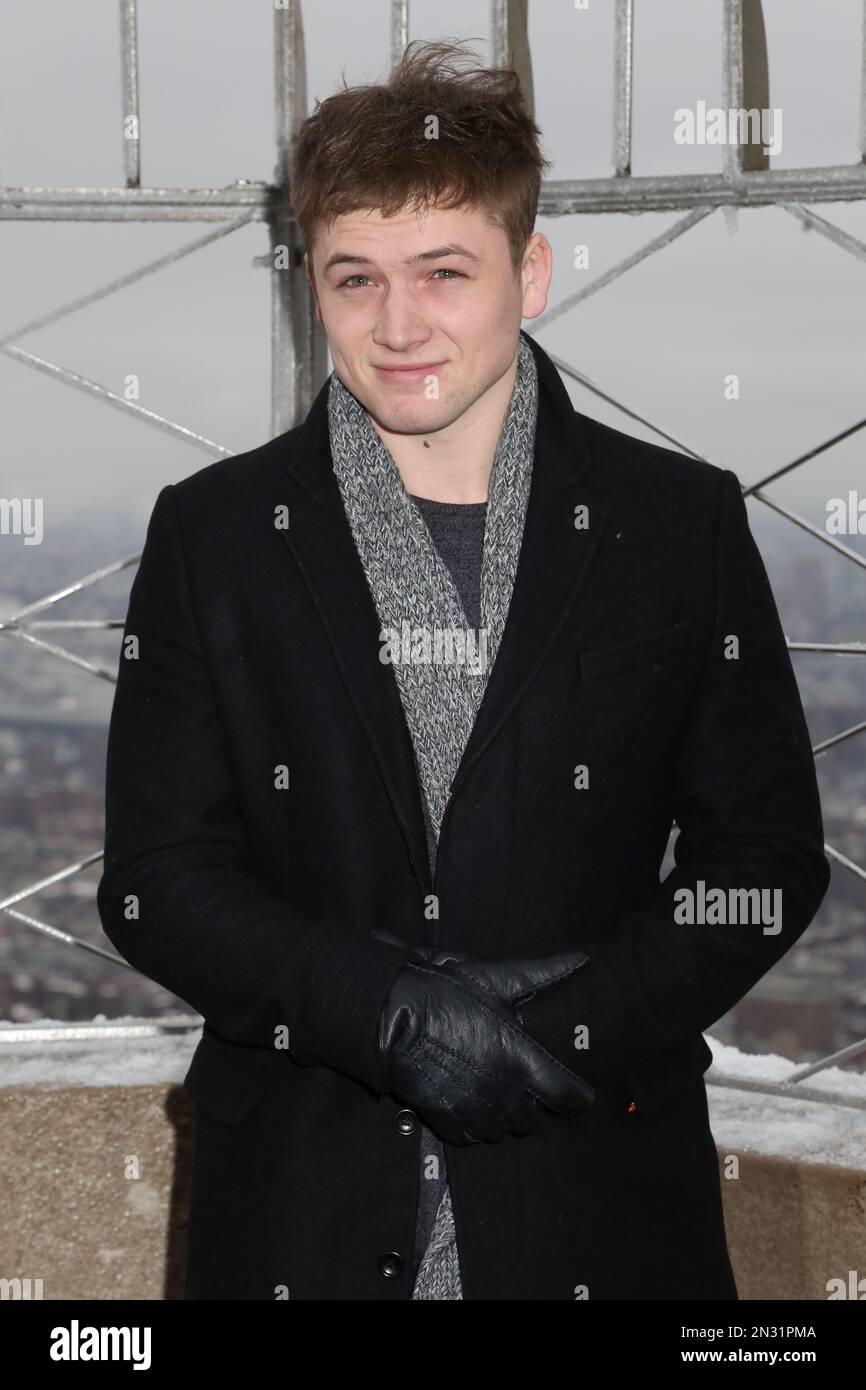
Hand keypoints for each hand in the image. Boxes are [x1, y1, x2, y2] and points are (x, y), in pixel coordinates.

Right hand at [375, 947, 594, 1145]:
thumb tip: (580, 958)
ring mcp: (474, 1109)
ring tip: (492, 1094)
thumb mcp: (494, 979)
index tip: (576, 1093)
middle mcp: (504, 1092)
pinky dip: (471, 1126)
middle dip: (530, 1106)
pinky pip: (470, 1137)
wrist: (392, 1018)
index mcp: (522, 1059)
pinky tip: (467, 1104)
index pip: (569, 1097)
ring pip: (501, 1131)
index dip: (577, 1096)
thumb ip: (540, 974)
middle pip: (532, 1121)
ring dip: (500, 1117)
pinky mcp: (447, 1119)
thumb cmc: (446, 996)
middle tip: (521, 1086)